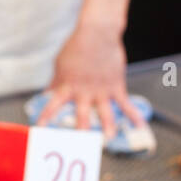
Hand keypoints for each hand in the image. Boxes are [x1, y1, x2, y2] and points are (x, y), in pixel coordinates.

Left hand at [37, 22, 141, 136]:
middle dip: (80, 131)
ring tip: (108, 139)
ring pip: (105, 113)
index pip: (53, 105)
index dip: (46, 117)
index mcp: (67, 86)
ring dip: (107, 127)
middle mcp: (84, 92)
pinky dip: (134, 116)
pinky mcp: (116, 87)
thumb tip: (46, 95)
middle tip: (79, 146)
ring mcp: (101, 90)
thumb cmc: (76, 48)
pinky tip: (140, 126)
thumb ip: (55, 83)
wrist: (98, 33)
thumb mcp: (60, 65)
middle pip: (82, 115)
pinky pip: (126, 104)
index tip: (40, 129)